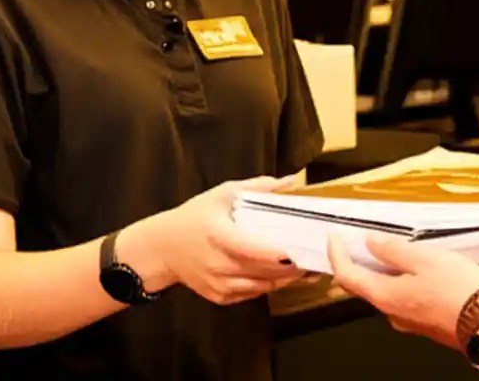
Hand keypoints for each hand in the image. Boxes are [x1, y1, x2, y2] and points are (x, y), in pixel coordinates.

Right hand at [148, 176, 305, 304]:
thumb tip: (290, 180)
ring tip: (304, 266)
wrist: (163, 248)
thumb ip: (258, 188)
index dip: (281, 254)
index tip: (302, 249)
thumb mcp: (222, 194)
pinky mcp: (221, 297)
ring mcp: (220, 284)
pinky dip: (267, 285)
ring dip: (284, 278)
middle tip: (315, 256)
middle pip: (266, 272)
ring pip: (263, 287)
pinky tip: (279, 274)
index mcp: (220, 236)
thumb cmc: (194, 218)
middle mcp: (219, 265)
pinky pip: (253, 294)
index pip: (255, 250)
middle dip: (293, 266)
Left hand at [327, 233, 478, 350]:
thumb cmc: (457, 290)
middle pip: (363, 286)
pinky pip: (402, 299)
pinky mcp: (423, 323)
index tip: (334, 239)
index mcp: (385, 295)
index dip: (337, 255)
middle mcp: (391, 312)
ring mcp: (407, 321)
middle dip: (356, 263)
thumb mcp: (423, 258)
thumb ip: (393, 250)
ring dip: (379, 272)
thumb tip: (371, 243)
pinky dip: (397, 282)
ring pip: (384, 293)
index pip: (347, 276)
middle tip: (354, 243)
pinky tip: (411, 271)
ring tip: (386, 250)